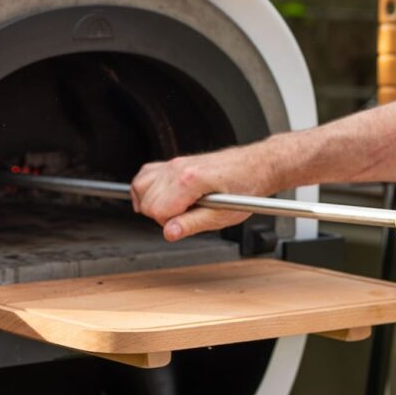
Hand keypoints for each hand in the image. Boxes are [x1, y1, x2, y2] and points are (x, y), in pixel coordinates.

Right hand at [130, 145, 276, 240]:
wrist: (255, 167)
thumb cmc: (244, 188)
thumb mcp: (221, 216)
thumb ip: (191, 224)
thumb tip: (169, 233)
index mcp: (189, 180)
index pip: (156, 209)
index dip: (168, 223)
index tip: (184, 223)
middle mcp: (178, 168)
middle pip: (146, 199)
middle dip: (160, 214)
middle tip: (183, 217)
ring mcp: (174, 163)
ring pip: (140, 185)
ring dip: (149, 202)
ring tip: (170, 210)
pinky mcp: (175, 162)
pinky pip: (147, 174)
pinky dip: (147, 188)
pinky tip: (160, 198)